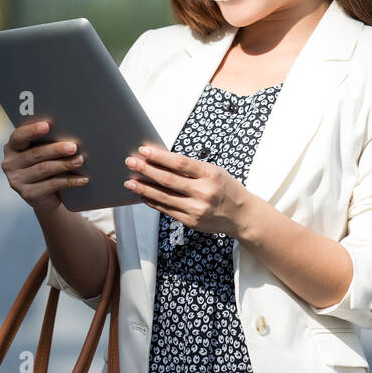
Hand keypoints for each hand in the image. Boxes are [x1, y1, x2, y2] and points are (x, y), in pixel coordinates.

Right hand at [1, 119, 87, 213]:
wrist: (47, 195)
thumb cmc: (47, 163)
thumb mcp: (44, 151)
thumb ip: (48, 141)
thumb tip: (69, 132)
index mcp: (12, 147)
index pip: (19, 137)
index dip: (32, 130)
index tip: (47, 125)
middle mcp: (10, 163)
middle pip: (35, 154)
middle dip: (56, 149)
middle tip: (73, 146)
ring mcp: (17, 180)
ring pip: (44, 169)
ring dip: (65, 164)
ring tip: (80, 160)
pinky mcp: (28, 194)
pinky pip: (52, 185)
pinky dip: (69, 181)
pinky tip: (82, 179)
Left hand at [124, 144, 254, 239]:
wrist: (242, 216)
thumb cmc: (227, 189)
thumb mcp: (215, 172)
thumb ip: (192, 168)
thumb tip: (162, 160)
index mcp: (210, 175)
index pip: (180, 163)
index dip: (159, 156)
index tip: (144, 150)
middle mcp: (203, 192)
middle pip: (168, 180)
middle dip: (146, 170)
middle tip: (130, 162)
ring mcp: (196, 209)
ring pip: (164, 197)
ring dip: (144, 188)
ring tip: (130, 182)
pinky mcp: (191, 221)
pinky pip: (167, 210)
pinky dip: (153, 202)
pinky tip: (143, 195)